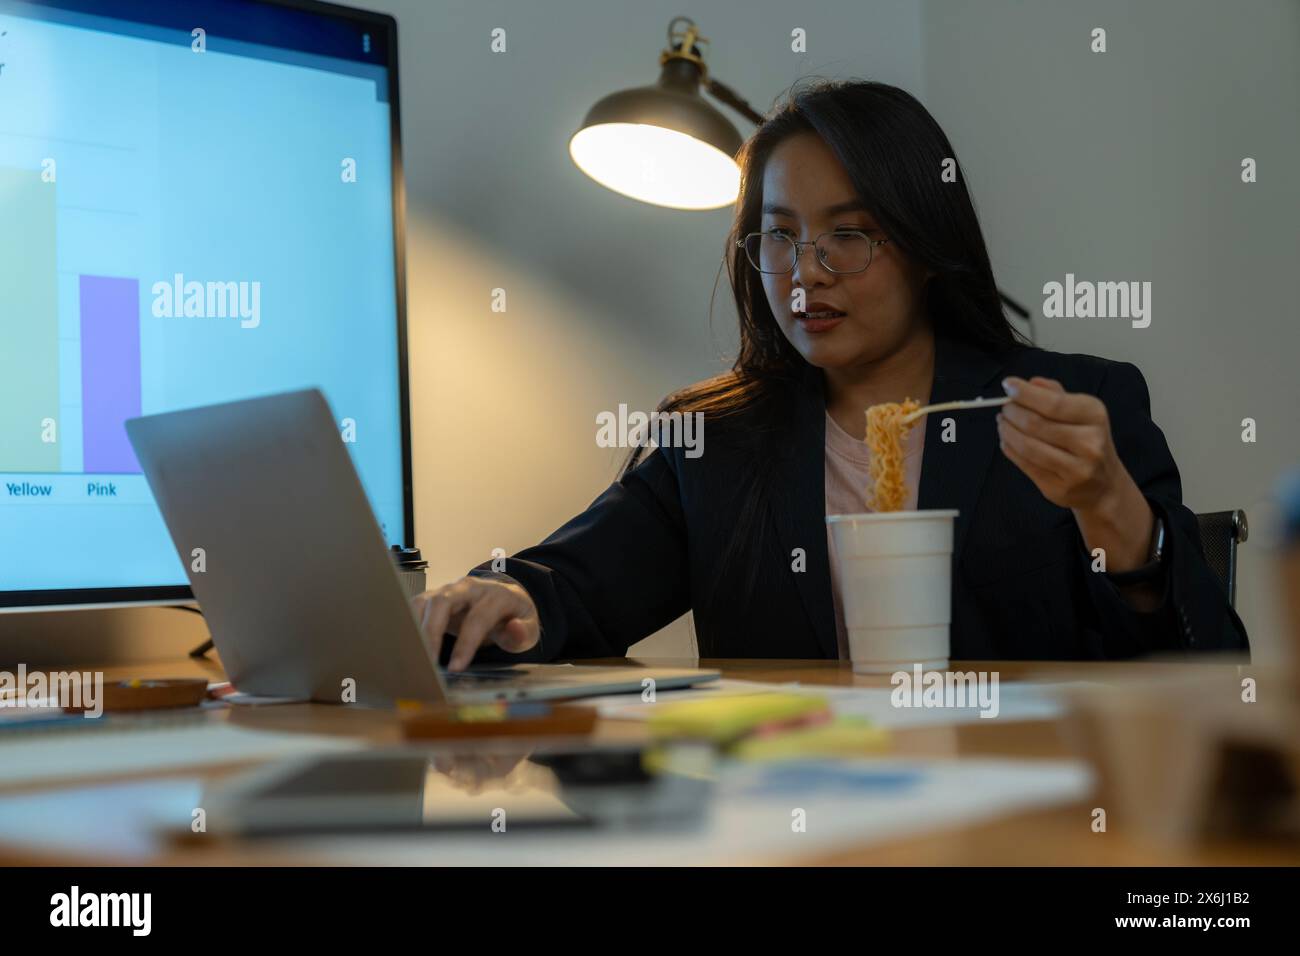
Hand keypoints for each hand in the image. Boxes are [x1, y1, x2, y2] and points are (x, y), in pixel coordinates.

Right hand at [411, 576, 539, 670]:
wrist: (505, 600)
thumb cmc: (514, 617)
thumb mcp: (530, 626)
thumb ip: (523, 632)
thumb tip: (514, 629)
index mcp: (495, 594)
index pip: (477, 618)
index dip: (465, 644)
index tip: (455, 668)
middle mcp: (469, 587)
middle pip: (443, 602)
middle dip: (431, 632)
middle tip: (426, 661)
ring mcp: (449, 590)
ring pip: (425, 602)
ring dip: (415, 628)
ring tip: (413, 657)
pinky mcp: (434, 597)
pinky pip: (415, 606)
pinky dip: (408, 625)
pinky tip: (406, 646)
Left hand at [997, 375, 1154, 575]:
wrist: (1104, 486)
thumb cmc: (1088, 441)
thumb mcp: (1081, 413)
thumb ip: (1056, 395)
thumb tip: (1031, 383)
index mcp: (1094, 416)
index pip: (1053, 403)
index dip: (1025, 394)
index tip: (1008, 385)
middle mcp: (1089, 443)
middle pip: (1036, 424)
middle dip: (1012, 413)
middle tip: (1005, 408)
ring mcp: (1075, 469)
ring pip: (1027, 446)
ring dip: (1007, 431)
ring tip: (1002, 423)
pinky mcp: (1058, 488)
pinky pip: (1025, 465)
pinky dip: (1009, 449)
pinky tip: (1006, 441)